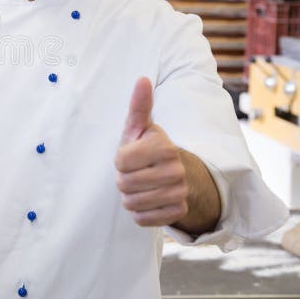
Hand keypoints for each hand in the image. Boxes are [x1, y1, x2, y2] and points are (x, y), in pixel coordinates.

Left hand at [115, 77, 188, 226]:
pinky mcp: (177, 212)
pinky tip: (148, 200)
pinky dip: (139, 212)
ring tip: (140, 185)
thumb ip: (139, 105)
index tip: (131, 155)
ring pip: (131, 202)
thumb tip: (142, 79)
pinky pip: (142, 219)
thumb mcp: (140, 127)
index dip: (120, 159)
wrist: (173, 174)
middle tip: (135, 172)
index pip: (121, 161)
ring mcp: (179, 193)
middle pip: (124, 183)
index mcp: (164, 146)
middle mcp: (175, 170)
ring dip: (129, 196)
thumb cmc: (147, 147)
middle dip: (123, 179)